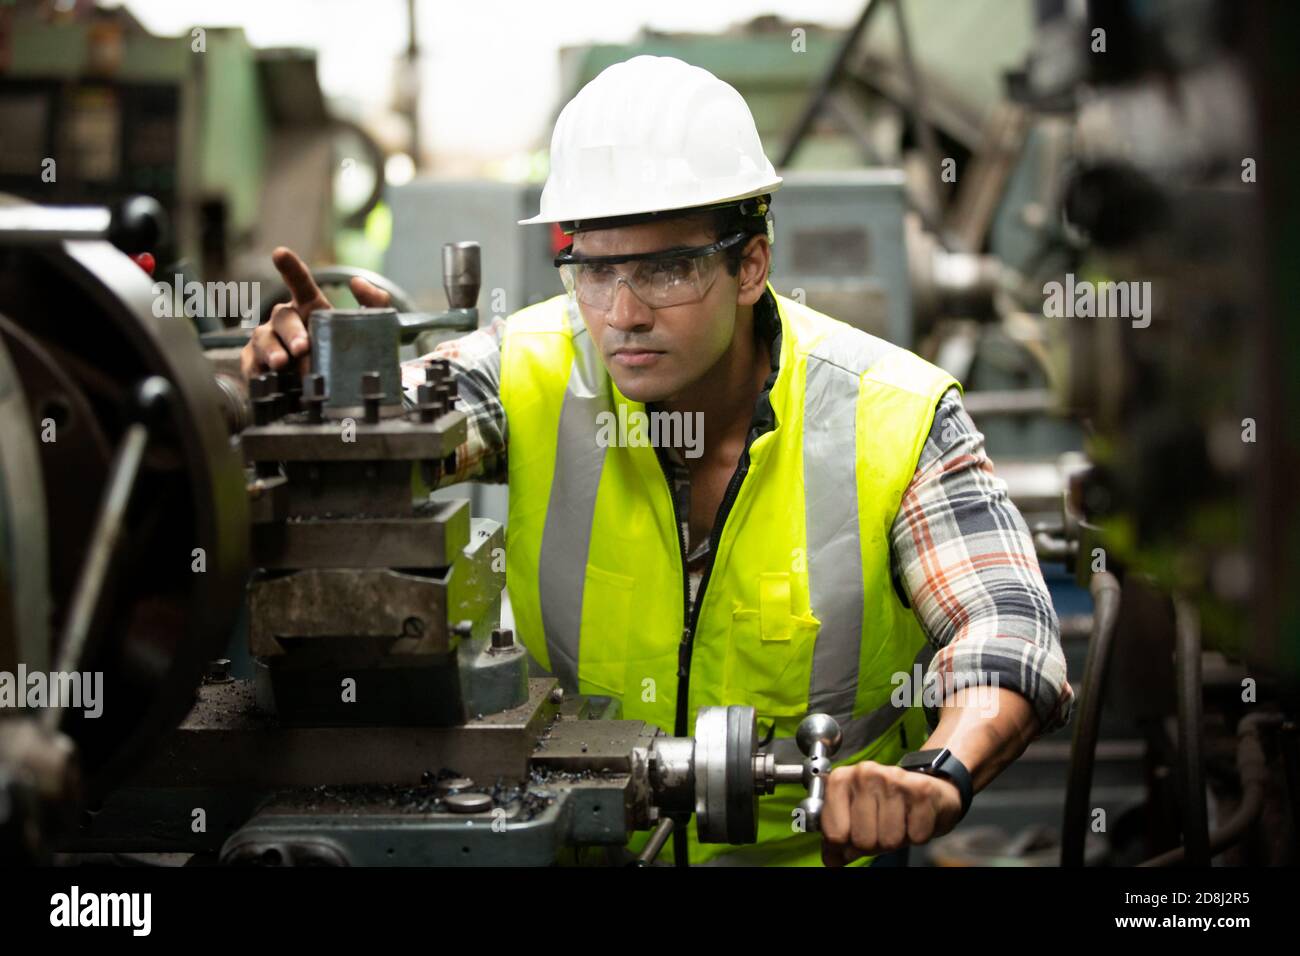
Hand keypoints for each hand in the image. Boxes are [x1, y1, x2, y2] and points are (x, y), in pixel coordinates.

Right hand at [240, 246, 392, 380]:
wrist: (335, 390)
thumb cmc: (347, 354)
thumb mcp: (371, 329)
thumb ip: (375, 303)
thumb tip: (357, 281)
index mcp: (309, 308)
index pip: (300, 284)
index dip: (290, 268)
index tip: (280, 253)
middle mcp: (285, 321)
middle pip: (283, 317)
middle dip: (291, 331)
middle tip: (302, 347)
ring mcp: (269, 342)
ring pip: (263, 339)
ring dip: (271, 350)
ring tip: (281, 364)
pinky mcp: (257, 366)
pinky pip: (251, 365)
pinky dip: (256, 371)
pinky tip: (264, 377)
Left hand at [820, 760, 963, 865]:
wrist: (931, 792)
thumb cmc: (889, 807)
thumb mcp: (858, 821)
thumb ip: (840, 839)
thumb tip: (831, 862)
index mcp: (841, 779)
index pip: (834, 833)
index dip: (846, 844)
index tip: (854, 833)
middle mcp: (864, 773)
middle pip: (862, 840)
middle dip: (874, 842)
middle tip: (883, 826)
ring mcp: (893, 779)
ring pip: (889, 840)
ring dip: (896, 839)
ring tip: (900, 821)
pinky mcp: (921, 790)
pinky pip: (915, 836)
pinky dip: (917, 835)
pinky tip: (915, 818)